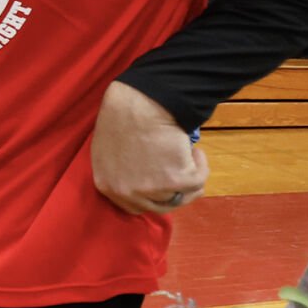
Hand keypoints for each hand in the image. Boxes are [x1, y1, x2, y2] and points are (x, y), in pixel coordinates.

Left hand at [90, 80, 208, 214]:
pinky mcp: (175, 181)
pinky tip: (195, 150)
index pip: (132, 205)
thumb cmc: (124, 115)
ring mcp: (151, 190)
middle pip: (159, 206)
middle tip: (181, 169)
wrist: (140, 102)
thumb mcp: (108, 149)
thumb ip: (120, 170)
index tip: (162, 182)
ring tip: (186, 153)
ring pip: (181, 195)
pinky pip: (198, 182)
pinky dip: (201, 166)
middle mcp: (126, 193)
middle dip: (173, 190)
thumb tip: (141, 178)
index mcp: (106, 185)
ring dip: (188, 176)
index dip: (151, 195)